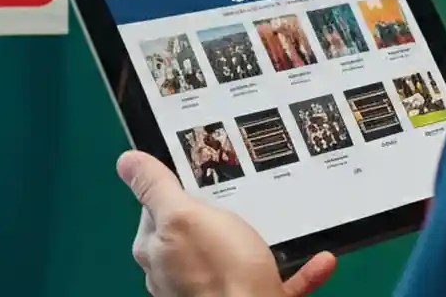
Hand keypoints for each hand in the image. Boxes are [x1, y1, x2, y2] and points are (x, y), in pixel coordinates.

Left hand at [118, 151, 337, 296]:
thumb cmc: (220, 271)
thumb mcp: (185, 216)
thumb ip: (156, 188)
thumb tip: (126, 161)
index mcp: (158, 250)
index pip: (158, 209)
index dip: (178, 189)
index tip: (203, 173)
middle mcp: (176, 276)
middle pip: (195, 234)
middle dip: (220, 216)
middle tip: (247, 193)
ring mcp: (211, 294)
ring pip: (237, 260)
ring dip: (261, 242)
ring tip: (283, 223)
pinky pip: (273, 284)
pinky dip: (296, 273)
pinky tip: (319, 260)